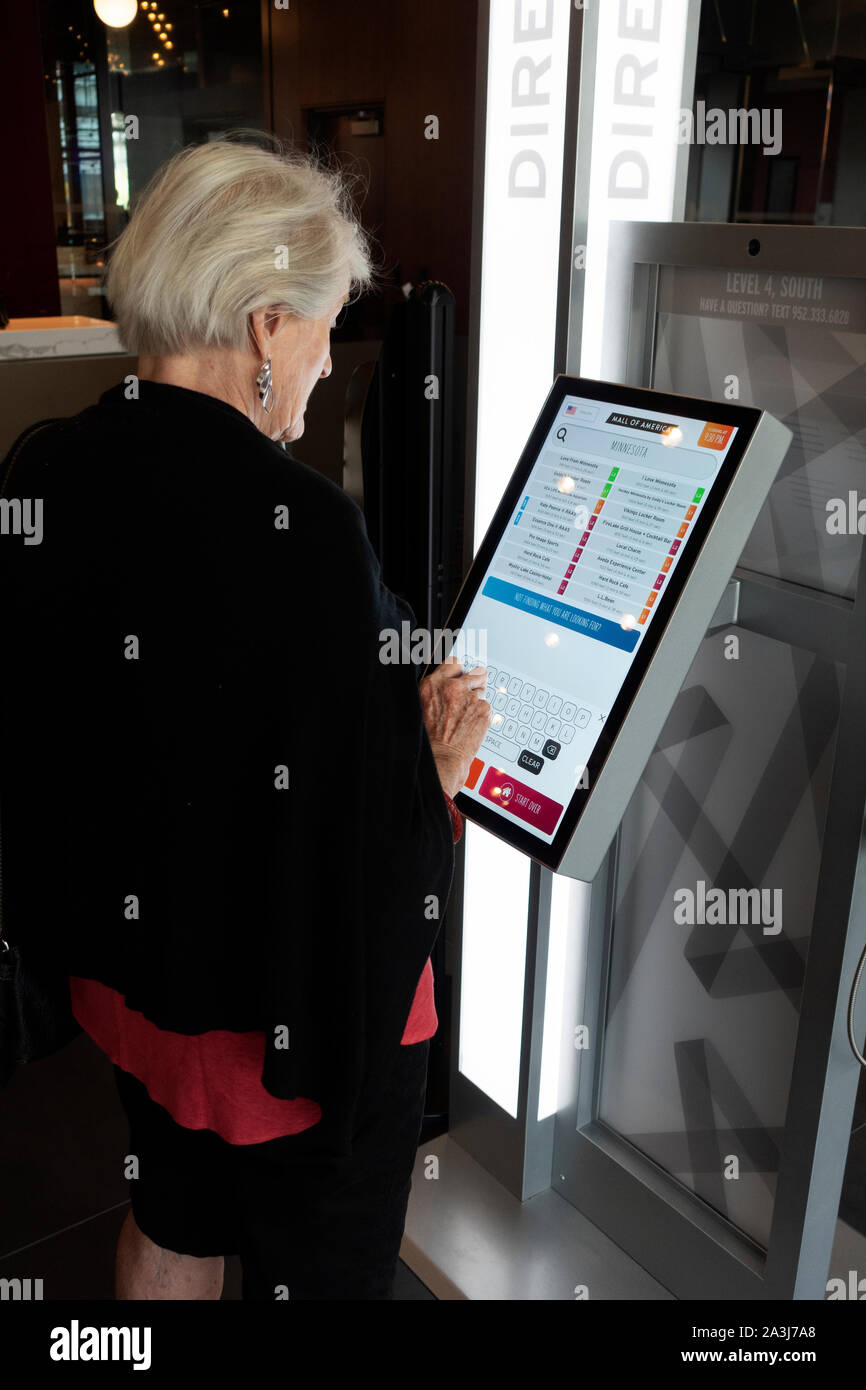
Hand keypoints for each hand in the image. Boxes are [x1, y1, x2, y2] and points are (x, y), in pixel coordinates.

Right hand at [419, 657, 491, 798]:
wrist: (441, 758)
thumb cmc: (429, 738)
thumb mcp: (421, 706)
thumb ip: (436, 689)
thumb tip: (450, 679)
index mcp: (432, 684)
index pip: (454, 663)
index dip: (459, 671)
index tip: (461, 674)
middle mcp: (452, 687)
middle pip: (474, 673)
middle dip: (475, 683)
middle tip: (469, 697)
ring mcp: (470, 698)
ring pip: (482, 692)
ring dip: (477, 701)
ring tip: (465, 718)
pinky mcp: (483, 710)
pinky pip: (487, 707)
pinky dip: (482, 715)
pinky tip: (471, 725)